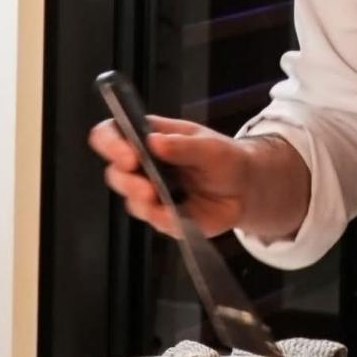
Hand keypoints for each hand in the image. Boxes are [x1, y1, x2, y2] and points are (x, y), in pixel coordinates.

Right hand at [89, 115, 252, 237]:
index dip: (110, 143)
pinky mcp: (162, 217)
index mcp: (148, 138)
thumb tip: (154, 141)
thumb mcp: (210, 146)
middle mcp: (143, 166)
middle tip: (147, 187)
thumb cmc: (224, 158)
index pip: (112, 134)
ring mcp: (150, 194)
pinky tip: (176, 215)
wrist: (245, 189)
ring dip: (142, 202)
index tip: (127, 156)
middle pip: (115, 172)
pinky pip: (155, 221)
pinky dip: (164, 219)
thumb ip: (183, 145)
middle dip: (126, 180)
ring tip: (160, 199)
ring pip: (130, 201)